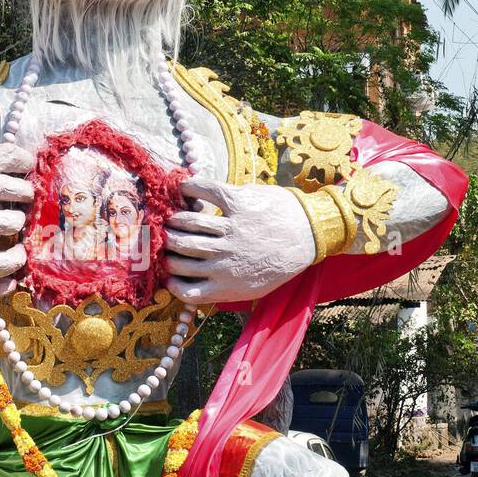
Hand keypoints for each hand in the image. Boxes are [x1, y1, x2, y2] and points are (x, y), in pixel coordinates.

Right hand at [0, 145, 33, 296]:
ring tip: (15, 249)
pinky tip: (9, 280)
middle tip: (15, 212)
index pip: (19, 162)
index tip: (24, 172)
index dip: (26, 166)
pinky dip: (3, 285)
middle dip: (22, 209)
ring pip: (11, 255)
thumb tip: (16, 176)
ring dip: (18, 251)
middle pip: (20, 210)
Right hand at [163, 176, 315, 304]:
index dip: (170, 279)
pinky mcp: (239, 203)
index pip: (184, 288)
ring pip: (188, 225)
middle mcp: (225, 260)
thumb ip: (224, 287)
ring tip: (174, 220)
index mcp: (227, 285)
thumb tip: (198, 287)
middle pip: (179, 253)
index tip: (167, 272)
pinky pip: (206, 191)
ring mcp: (231, 230)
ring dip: (176, 221)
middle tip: (166, 239)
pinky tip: (184, 189)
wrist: (311, 235)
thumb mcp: (254, 287)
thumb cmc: (282, 261)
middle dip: (168, 246)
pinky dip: (190, 188)